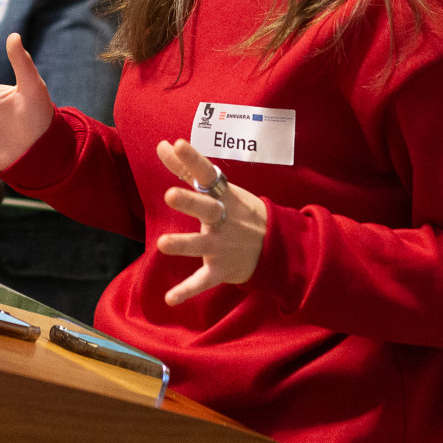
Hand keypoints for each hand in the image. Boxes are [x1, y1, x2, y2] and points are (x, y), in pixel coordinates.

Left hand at [152, 139, 267, 305]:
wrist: (280, 248)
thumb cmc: (240, 212)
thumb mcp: (220, 188)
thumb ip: (188, 168)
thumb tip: (163, 144)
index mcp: (224, 196)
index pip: (207, 174)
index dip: (193, 159)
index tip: (177, 144)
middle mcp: (225, 219)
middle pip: (207, 208)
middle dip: (190, 202)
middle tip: (170, 195)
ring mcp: (223, 245)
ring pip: (202, 245)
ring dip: (184, 244)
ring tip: (162, 244)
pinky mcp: (222, 269)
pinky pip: (204, 280)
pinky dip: (188, 291)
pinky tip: (169, 298)